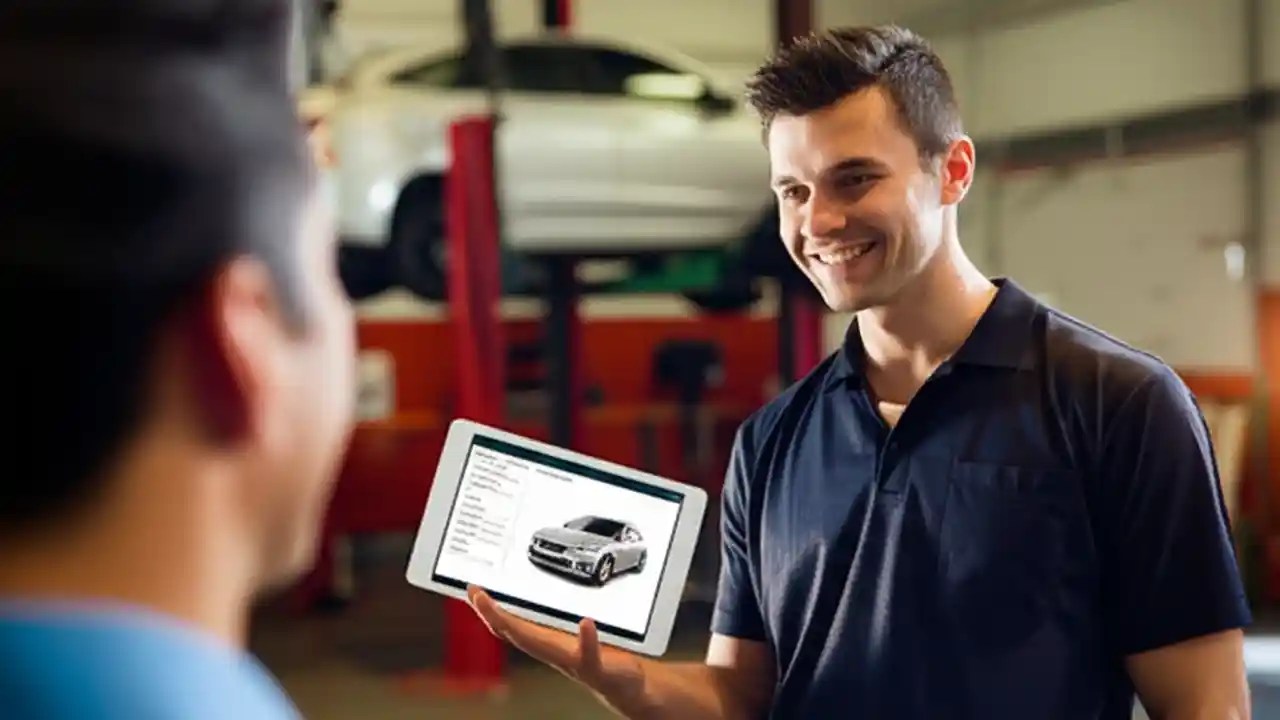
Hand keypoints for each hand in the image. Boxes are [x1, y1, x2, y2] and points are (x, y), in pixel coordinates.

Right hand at [466, 585, 648, 714]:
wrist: (629, 689)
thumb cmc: (600, 661)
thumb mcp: (576, 637)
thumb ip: (558, 621)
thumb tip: (537, 593)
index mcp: (549, 643)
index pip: (512, 625)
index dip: (489, 610)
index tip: (472, 591)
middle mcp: (556, 655)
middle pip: (518, 635)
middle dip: (495, 616)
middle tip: (476, 595)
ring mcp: (576, 664)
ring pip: (544, 649)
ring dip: (525, 632)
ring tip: (508, 614)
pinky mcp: (599, 670)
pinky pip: (590, 657)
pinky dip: (587, 641)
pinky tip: (585, 623)